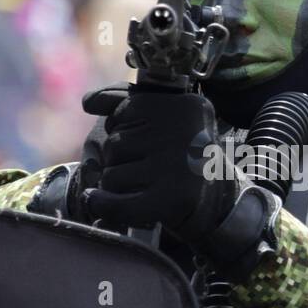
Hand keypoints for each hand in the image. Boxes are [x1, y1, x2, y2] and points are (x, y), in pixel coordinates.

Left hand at [81, 84, 238, 244]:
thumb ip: (126, 104)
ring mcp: (174, 167)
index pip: (123, 112)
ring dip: (118, 184)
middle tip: (149, 170)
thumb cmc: (185, 159)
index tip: (148, 144)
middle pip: (115, 143)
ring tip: (145, 186)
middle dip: (122, 160)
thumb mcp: (165, 122)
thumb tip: (89, 101)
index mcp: (185, 106)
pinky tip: (100, 202)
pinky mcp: (168, 200)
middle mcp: (182, 132)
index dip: (127, 132)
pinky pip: (115, 201)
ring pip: (111, 173)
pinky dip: (103, 205)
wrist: (219, 205)